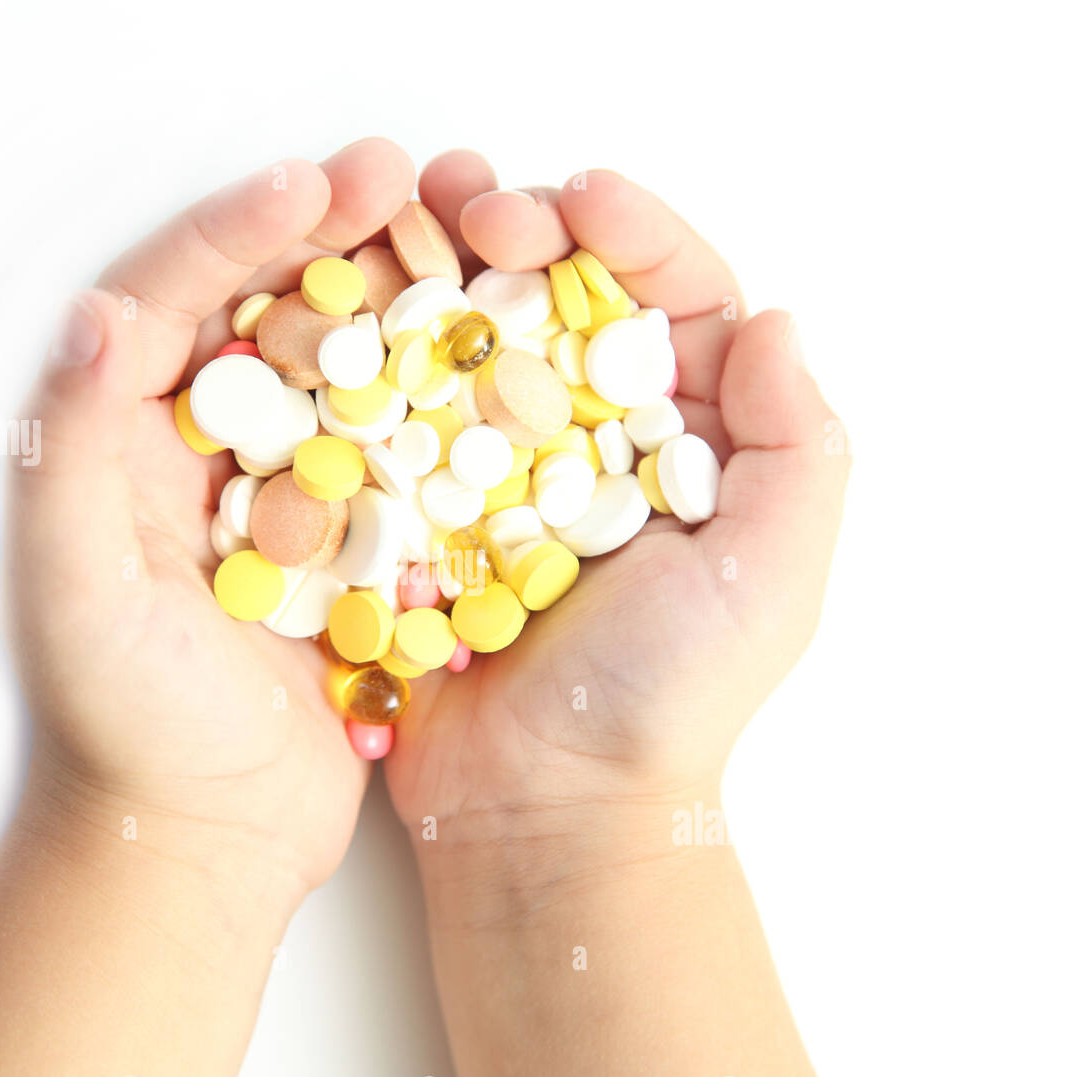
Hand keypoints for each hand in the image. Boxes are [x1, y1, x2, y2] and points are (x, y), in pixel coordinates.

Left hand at [6, 138, 417, 894]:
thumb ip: (74, 453)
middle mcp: (212, 454)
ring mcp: (289, 496)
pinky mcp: (352, 546)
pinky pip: (402, 454)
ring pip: (351, 370)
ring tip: (467, 242)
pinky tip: (496, 365)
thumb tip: (99, 317)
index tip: (319, 185)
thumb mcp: (79, 590)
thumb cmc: (128, 726)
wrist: (204, 835)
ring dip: (403, 302)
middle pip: (278, 312)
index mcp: (133, 445)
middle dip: (340, 239)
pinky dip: (444, 405)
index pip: (182, 301)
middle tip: (413, 179)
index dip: (245, 230)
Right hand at [386, 158, 850, 870]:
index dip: (634, 237)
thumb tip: (770, 318)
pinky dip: (377, 360)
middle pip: (562, 309)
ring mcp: (497, 480)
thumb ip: (798, 448)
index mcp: (683, 449)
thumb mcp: (769, 581)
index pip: (670, 308)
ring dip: (443, 275)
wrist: (544, 809)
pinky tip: (349, 309)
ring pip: (475, 348)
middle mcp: (590, 450)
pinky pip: (401, 421)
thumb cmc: (664, 704)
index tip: (584, 197)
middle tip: (479, 206)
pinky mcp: (421, 517)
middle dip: (523, 237)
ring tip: (404, 219)